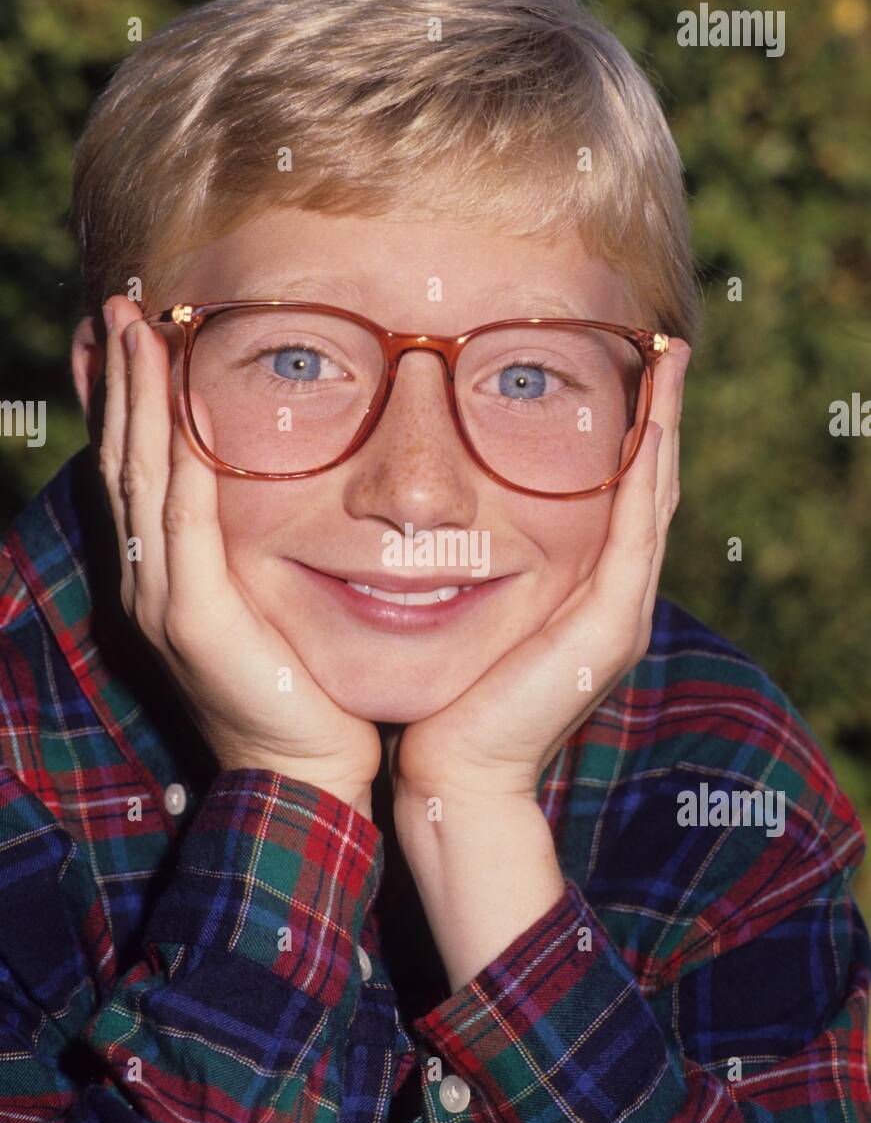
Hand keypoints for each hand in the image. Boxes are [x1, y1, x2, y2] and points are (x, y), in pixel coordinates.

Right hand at [97, 295, 381, 814]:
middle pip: (124, 461)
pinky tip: (175, 406)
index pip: (137, 473)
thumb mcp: (271, 608)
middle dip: (118, 382)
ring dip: (135, 400)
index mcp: (166, 577)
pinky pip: (180, 522)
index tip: (124, 340)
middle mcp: (149, 582)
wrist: (303, 774)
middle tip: (115, 310)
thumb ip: (259, 553)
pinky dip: (173, 458)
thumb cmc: (304, 692)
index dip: (125, 405)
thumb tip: (283, 496)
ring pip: (141, 478)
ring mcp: (161, 601)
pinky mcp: (193, 621)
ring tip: (133, 331)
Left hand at [395, 339, 689, 810]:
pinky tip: (647, 427)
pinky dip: (645, 478)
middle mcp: (614, 598)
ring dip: (665, 429)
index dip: (630, 433)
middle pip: (650, 488)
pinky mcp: (609, 626)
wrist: (456, 772)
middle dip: (660, 415)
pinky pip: (635, 535)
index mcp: (585, 594)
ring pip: (654, 500)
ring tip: (669, 365)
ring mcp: (619, 612)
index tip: (627, 372)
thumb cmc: (446, 699)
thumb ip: (466, 567)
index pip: (619, 496)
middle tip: (665, 349)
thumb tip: (425, 517)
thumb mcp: (462, 613)